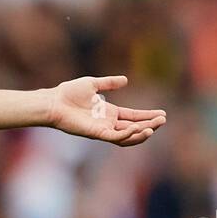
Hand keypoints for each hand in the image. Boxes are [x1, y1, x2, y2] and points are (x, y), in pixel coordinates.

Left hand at [48, 76, 165, 146]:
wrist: (54, 102)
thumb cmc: (69, 93)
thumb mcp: (93, 84)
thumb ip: (109, 83)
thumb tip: (125, 80)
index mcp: (109, 113)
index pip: (133, 116)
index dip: (147, 115)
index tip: (162, 114)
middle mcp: (107, 123)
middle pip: (134, 127)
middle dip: (150, 124)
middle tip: (163, 120)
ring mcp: (102, 130)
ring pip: (126, 136)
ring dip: (140, 133)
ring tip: (153, 127)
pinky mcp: (95, 134)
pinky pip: (114, 137)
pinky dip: (126, 134)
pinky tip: (135, 128)